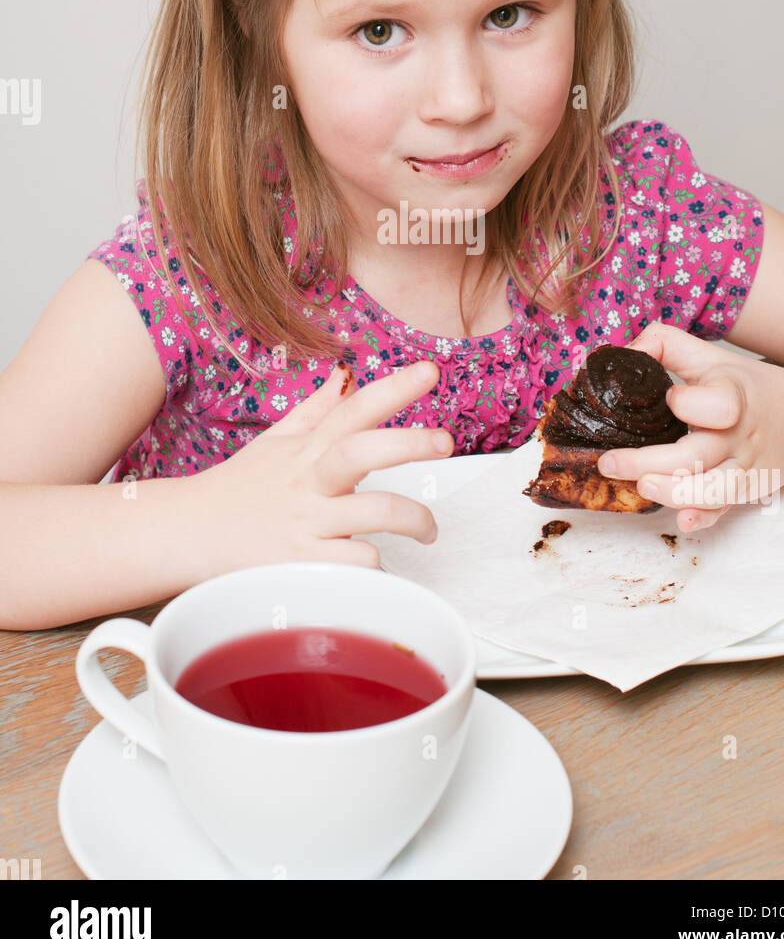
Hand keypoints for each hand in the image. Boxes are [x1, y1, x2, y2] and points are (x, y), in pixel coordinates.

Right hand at [188, 360, 452, 574]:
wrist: (183, 536)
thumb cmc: (235, 490)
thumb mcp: (274, 443)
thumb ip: (315, 411)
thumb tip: (343, 375)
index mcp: (306, 449)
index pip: (353, 408)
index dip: (394, 388)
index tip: (431, 371)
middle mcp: (307, 481)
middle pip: (362, 451)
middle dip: (410, 443)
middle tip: (445, 442)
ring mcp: (304, 523)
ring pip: (372, 513)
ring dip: (413, 519)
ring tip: (427, 529)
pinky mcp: (300, 564)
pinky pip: (356, 563)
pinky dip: (375, 567)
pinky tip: (376, 567)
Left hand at [595, 321, 783, 533]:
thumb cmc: (749, 387)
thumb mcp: (712, 357)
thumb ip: (666, 344)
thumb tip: (625, 352)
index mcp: (734, 398)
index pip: (718, 406)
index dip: (690, 403)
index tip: (671, 396)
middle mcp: (740, 437)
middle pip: (697, 457)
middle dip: (649, 463)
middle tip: (610, 462)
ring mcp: (745, 469)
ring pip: (712, 491)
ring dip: (674, 493)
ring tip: (642, 486)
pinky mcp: (745, 492)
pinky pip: (724, 510)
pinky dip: (704, 519)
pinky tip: (682, 521)